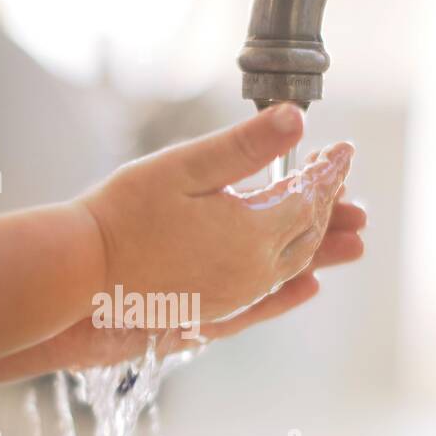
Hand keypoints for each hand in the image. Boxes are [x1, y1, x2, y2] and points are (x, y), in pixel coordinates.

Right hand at [0, 172, 365, 380]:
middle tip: (342, 181)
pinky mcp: (214, 315)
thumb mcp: (182, 168)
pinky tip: (307, 288)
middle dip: (329, 203)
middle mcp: (254, 272)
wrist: (80, 277)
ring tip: (354, 235)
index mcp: (252, 232)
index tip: (341, 148)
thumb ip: (243, 147)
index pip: (307, 195)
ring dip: (323, 245)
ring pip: (294, 267)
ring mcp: (235, 298)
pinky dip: (293, 292)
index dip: (328, 170)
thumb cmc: (121, 215)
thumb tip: (296, 120)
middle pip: (307, 233)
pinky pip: (268, 304)